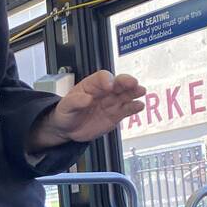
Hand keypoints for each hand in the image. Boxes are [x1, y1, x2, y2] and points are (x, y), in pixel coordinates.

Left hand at [26, 71, 144, 151]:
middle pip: (118, 82)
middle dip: (126, 81)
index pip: (102, 77)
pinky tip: (139, 105)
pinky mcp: (116, 115)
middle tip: (132, 83)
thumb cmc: (66, 112)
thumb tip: (87, 99)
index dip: (106, 80)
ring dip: (134, 92)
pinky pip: (127, 109)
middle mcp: (104, 92)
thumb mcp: (66, 107)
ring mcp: (111, 103)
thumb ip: (75, 102)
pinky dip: (134, 107)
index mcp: (91, 85)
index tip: (109, 86)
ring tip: (140, 91)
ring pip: (126, 94)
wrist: (68, 129)